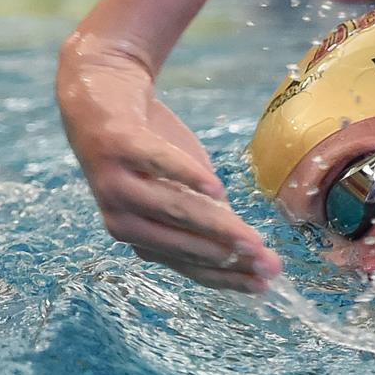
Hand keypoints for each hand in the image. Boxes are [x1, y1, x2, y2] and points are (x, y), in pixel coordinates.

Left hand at [57, 33, 281, 291]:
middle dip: (229, 255)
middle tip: (270, 264)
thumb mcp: (184, 187)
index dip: (228, 276)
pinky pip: (154, 163)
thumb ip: (207, 215)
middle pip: (182, 243)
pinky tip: (214, 186)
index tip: (266, 283)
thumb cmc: (149, 145)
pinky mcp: (117, 144)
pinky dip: (185, 175)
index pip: (189, 265)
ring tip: (250, 237)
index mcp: (140, 235)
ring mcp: (114, 182)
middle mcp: (121, 218)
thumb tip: (247, 248)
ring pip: (171, 209)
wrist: (104, 90)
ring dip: (213, 225)